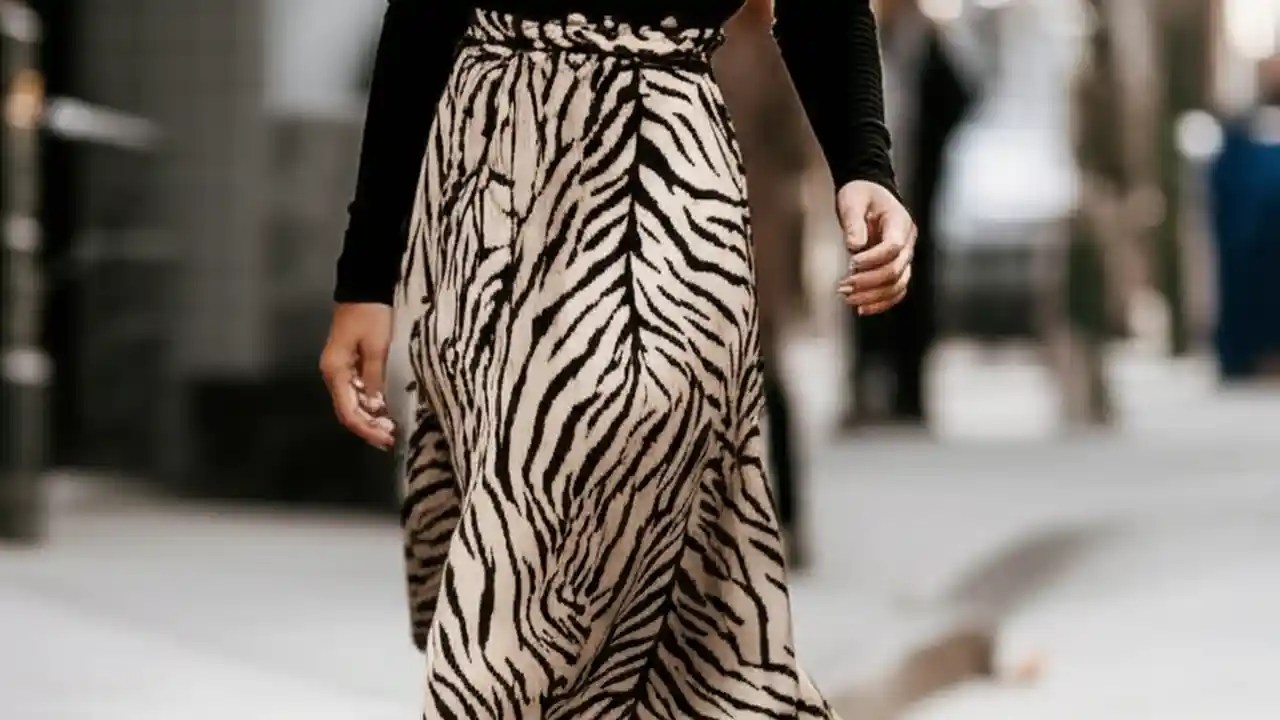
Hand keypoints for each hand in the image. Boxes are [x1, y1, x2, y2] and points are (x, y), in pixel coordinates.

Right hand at [319, 302, 395, 449]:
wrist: (365, 287)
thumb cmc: (372, 314)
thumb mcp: (377, 346)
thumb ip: (375, 378)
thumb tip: (375, 407)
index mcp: (335, 371)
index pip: (348, 411)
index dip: (367, 429)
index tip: (387, 439)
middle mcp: (333, 374)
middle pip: (348, 411)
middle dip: (369, 428)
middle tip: (392, 439)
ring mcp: (341, 370)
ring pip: (353, 403)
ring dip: (370, 419)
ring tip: (391, 430)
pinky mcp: (351, 364)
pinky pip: (358, 392)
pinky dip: (371, 405)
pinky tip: (386, 411)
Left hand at [834, 180, 917, 315]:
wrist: (869, 194)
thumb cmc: (861, 194)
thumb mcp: (852, 200)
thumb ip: (853, 222)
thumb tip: (854, 246)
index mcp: (899, 222)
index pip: (893, 247)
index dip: (873, 259)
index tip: (851, 263)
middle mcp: (907, 242)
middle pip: (896, 270)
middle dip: (868, 282)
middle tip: (843, 286)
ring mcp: (904, 257)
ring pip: (897, 285)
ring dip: (873, 296)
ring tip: (848, 298)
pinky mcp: (896, 268)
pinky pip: (896, 290)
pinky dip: (881, 302)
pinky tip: (861, 308)